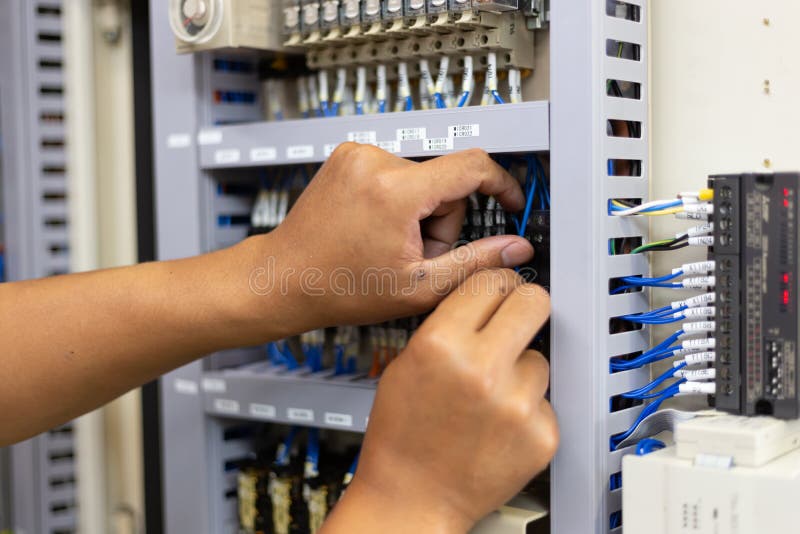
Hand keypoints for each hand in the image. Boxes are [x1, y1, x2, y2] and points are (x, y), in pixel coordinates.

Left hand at [244, 144, 532, 333]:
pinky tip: (376, 227)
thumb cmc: (339, 286)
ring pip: (423, 178)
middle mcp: (375, 161)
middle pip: (446, 180)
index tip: (511, 201)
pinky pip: (397, 172)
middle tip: (413, 253)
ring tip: (389, 242)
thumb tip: (516, 248)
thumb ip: (476, 264)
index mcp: (396, 191)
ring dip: (420, 210)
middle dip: (442, 219)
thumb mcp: (419, 287)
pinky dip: (398, 199)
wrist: (286, 277)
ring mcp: (358, 154)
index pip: (473, 166)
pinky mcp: (348, 156)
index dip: (502, 184)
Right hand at [322, 269, 557, 533]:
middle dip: (524, 306)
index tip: (500, 290)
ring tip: (491, 396)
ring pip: (540, 356)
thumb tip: (487, 295)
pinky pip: (546, 398)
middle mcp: (482, 369)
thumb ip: (448, 325)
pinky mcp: (542, 434)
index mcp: (441, 344)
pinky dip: (528, 407)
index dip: (496, 284)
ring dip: (521, 368)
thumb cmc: (402, 435)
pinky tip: (500, 424)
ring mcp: (517, 404)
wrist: (412, 497)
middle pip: (534, 301)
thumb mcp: (405, 364)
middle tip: (515, 321)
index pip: (491, 281)